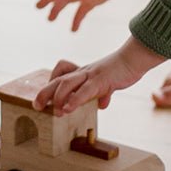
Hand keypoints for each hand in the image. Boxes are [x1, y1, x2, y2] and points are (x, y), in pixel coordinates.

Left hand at [32, 37, 164, 115]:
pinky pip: (85, 90)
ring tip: (55, 112)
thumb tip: (101, 104)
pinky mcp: (101, 79)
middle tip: (36, 106)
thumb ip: (103, 93)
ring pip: (67, 83)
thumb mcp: (109, 84)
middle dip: (45, 92)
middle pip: (59, 79)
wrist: (134, 58)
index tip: (44, 98)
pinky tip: (68, 109)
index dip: (51, 83)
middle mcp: (83, 72)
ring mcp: (91, 75)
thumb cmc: (121, 70)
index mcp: (83, 72)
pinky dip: (75, 100)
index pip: (61, 73)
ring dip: (58, 98)